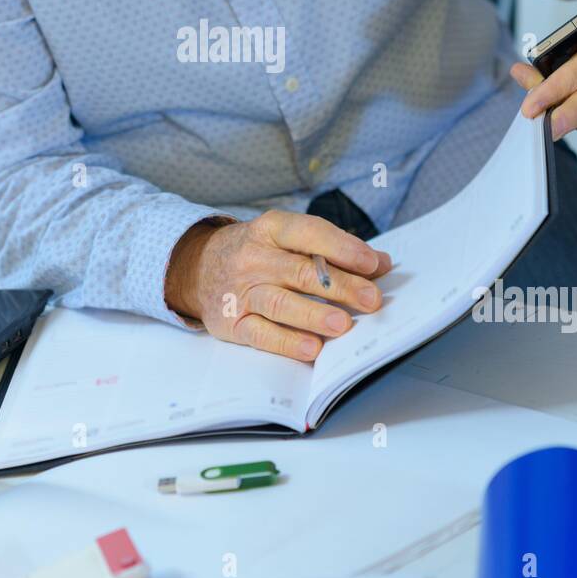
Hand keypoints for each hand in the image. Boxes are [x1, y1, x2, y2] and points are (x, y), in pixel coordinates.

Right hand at [164, 210, 390, 361]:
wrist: (196, 268)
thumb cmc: (257, 254)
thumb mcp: (288, 240)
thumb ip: (334, 250)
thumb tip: (380, 264)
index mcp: (271, 229)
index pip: (309, 233)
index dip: (342, 247)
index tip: (372, 263)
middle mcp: (254, 257)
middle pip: (301, 272)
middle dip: (340, 286)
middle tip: (372, 300)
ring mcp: (241, 291)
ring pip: (280, 302)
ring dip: (314, 314)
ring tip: (343, 324)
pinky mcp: (232, 322)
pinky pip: (261, 333)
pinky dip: (287, 342)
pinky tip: (312, 348)